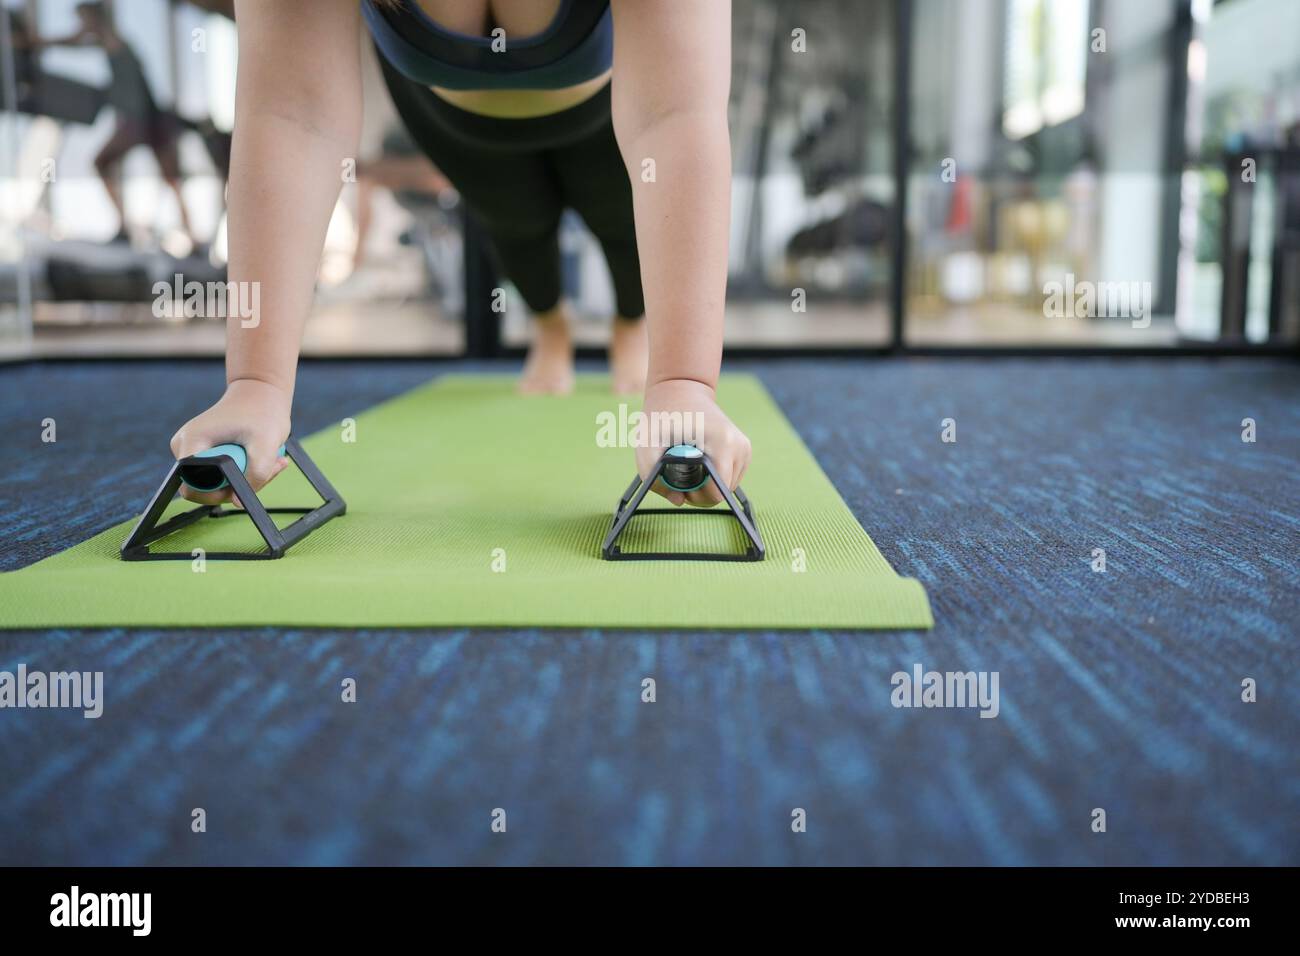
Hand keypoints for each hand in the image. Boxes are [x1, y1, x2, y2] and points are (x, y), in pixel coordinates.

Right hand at [169, 379, 291, 504]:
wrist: (261, 392)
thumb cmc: (264, 412)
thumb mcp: (267, 444)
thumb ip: (257, 475)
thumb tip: (238, 504)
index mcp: (191, 441)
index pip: (192, 487)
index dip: (218, 494)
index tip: (246, 483)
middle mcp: (184, 446)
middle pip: (205, 487)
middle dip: (240, 485)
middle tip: (270, 468)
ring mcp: (192, 449)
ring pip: (217, 482)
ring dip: (248, 478)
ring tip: (273, 460)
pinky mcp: (203, 451)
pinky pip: (222, 474)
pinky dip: (246, 471)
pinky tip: (267, 457)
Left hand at [635, 378, 751, 507]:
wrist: (681, 388)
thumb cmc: (662, 416)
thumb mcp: (646, 445)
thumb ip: (654, 479)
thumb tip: (679, 501)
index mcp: (722, 443)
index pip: (718, 492)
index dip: (696, 495)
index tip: (679, 481)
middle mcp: (740, 446)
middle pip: (723, 492)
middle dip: (700, 491)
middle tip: (679, 473)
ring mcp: (745, 448)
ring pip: (727, 487)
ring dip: (707, 484)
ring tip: (688, 464)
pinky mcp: (745, 450)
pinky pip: (730, 478)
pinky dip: (714, 477)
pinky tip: (700, 461)